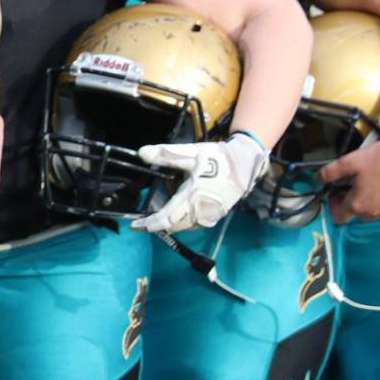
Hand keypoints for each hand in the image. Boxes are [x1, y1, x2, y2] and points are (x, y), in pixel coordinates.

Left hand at [132, 133, 268, 232]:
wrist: (245, 164)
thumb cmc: (217, 159)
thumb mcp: (190, 153)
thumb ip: (166, 154)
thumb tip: (141, 153)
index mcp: (192, 198)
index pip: (166, 218)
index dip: (149, 224)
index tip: (134, 226)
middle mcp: (201, 211)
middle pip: (174, 225)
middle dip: (156, 226)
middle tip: (140, 224)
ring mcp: (210, 215)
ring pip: (184, 226)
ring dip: (169, 225)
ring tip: (154, 220)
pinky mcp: (216, 215)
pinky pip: (194, 223)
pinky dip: (181, 222)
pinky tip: (174, 216)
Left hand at [320, 139, 379, 222]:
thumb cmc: (378, 159)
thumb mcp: (347, 162)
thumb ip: (328, 173)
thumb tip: (318, 179)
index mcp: (357, 205)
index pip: (338, 218)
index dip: (334, 204)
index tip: (337, 191)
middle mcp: (372, 213)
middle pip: (354, 214)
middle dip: (349, 202)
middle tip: (352, 184)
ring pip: (370, 214)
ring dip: (365, 203)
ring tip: (367, 185)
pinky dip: (379, 203)